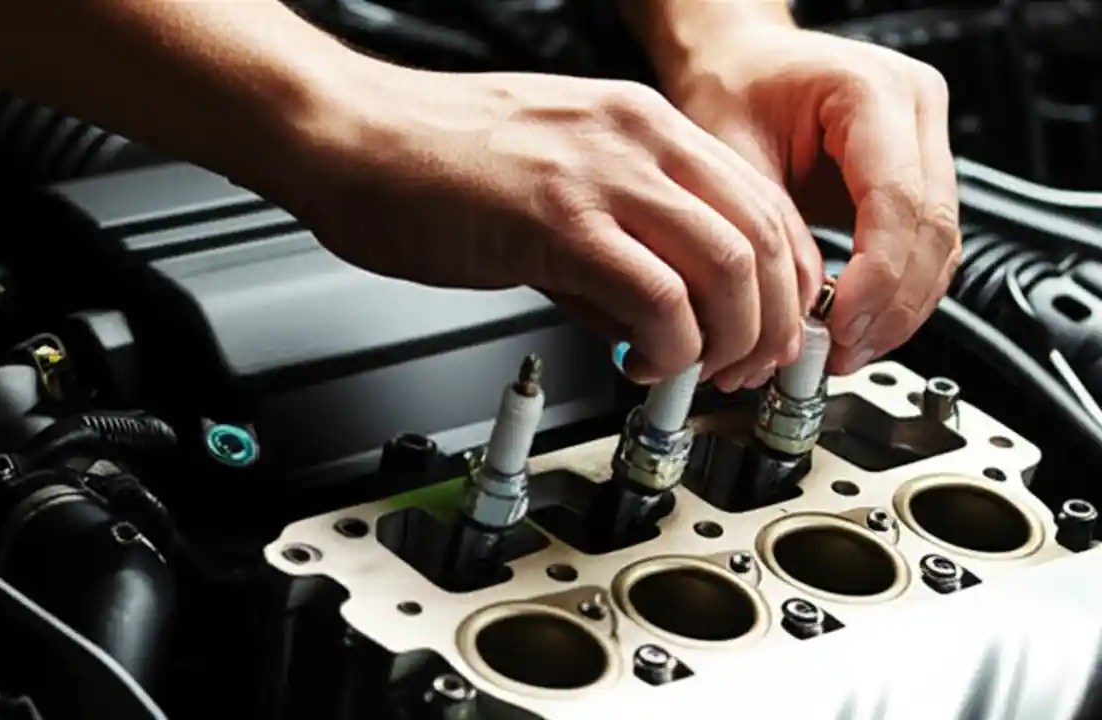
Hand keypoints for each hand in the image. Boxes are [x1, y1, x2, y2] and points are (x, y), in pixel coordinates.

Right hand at [282, 58, 822, 386]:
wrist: (346, 134)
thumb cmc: (425, 158)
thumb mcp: (547, 186)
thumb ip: (608, 248)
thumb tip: (647, 319)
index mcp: (639, 124)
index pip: (761, 203)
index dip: (784, 283)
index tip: (769, 332)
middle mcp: (636, 137)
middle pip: (763, 238)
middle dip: (773, 324)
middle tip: (745, 370)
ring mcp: (599, 174)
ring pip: (729, 267)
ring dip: (729, 342)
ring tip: (694, 375)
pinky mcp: (555, 220)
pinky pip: (657, 298)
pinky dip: (669, 349)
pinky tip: (640, 365)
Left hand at [646, 9, 961, 376]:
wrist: (741, 63)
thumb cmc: (732, 88)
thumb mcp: (727, 152)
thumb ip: (765, 228)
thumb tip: (793, 308)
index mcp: (871, 91)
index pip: (898, 200)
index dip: (878, 276)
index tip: (843, 326)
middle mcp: (914, 108)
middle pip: (933, 228)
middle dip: (892, 304)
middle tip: (844, 351)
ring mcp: (926, 139)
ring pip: (941, 245)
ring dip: (899, 309)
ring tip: (848, 350)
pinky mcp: (919, 172)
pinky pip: (924, 246)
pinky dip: (897, 293)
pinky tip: (860, 326)